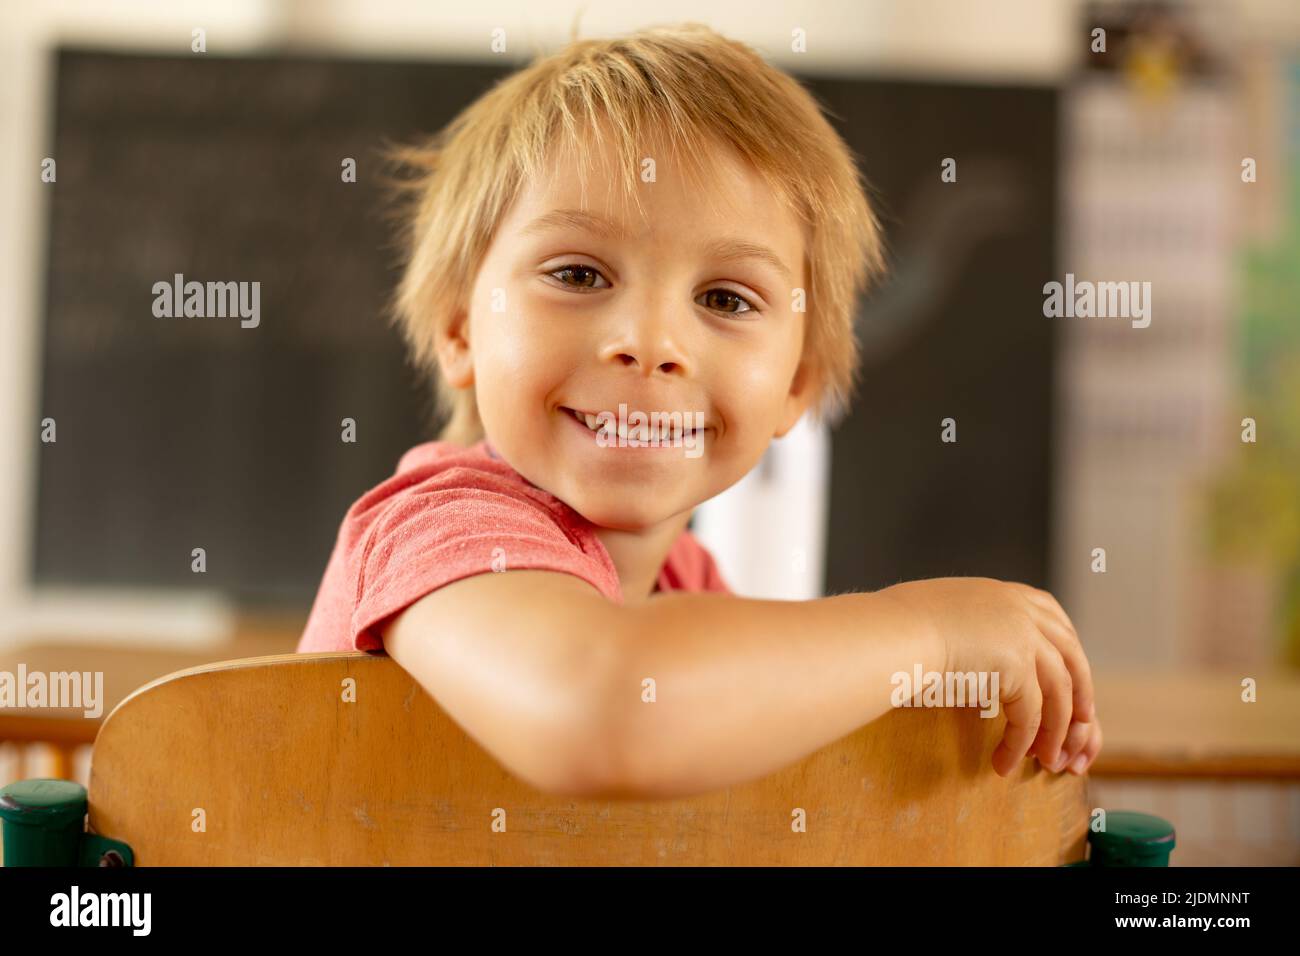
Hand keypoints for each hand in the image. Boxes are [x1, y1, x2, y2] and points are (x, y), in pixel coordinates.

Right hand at [885, 576, 1101, 776]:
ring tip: (1045, 762)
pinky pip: (1029, 716)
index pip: (1055, 619)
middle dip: (1079, 695)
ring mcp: (1023, 636)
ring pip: (1058, 694)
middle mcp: (1021, 610)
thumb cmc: (895, 627)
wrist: (889, 633)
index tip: (1071, 681)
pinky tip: (1003, 764)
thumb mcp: (942, 613)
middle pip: (1071, 656)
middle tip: (1079, 728)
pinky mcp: (1017, 667)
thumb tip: (962, 646)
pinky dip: (1020, 744)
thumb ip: (967, 625)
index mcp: (1004, 594)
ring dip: (1054, 733)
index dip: (1068, 653)